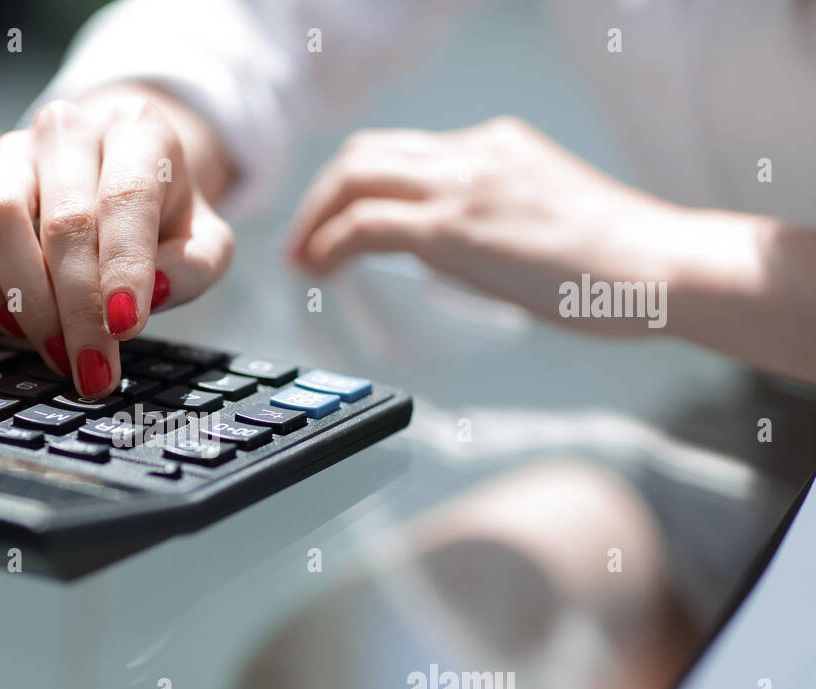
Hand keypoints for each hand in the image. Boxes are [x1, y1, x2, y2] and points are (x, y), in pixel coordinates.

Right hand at [0, 86, 233, 396]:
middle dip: (78, 310)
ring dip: (27, 302)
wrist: (114, 166)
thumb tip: (151, 294)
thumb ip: (194, 269)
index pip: (127, 197)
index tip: (124, 328)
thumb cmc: (161, 213)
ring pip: (0, 219)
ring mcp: (14, 152)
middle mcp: (69, 131)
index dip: (123, 267)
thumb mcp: (204, 240)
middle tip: (93, 370)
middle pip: (65, 221)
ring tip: (58, 355)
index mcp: (137, 131)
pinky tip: (24, 328)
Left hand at [286, 116, 698, 333]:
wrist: (659, 265)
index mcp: (496, 146)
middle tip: (302, 242)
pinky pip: (366, 225)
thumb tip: (444, 254)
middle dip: (321, 198)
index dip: (354, 186)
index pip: (402, 153)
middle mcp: (474, 153)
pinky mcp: (456, 228)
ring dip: (316, 219)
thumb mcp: (541, 220)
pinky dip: (331, 244)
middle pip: (365, 155)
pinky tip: (322, 269)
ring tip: (303, 259)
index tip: (332, 223)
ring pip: (356, 178)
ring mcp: (464, 185)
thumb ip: (489, 221)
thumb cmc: (614, 262)